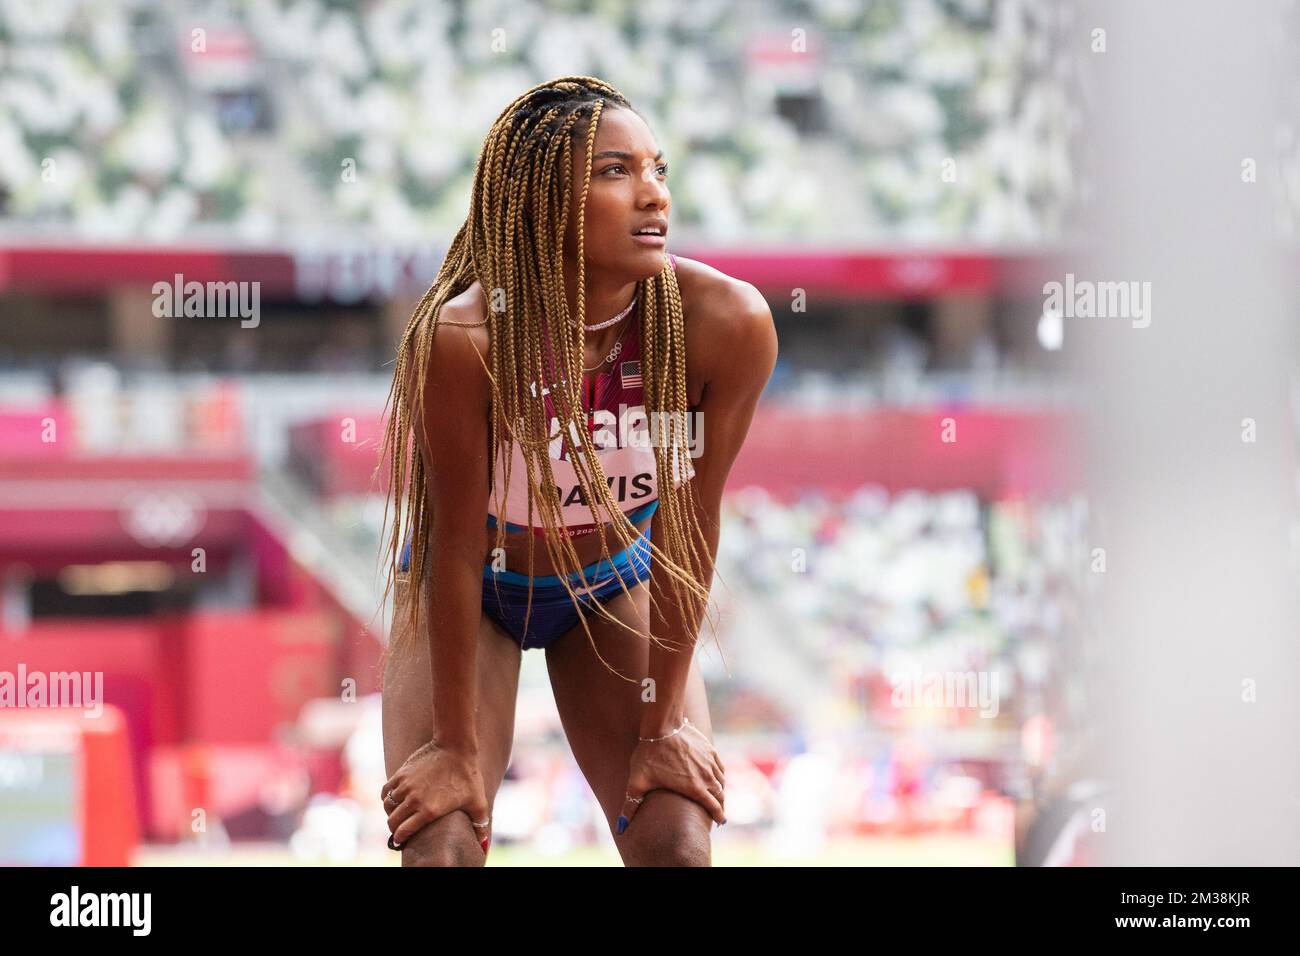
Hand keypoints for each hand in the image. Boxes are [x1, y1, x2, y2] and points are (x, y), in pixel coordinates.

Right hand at [381, 740, 490, 850]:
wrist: (456, 747)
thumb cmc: (468, 776)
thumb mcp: (478, 802)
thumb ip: (479, 824)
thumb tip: (482, 842)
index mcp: (429, 811)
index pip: (403, 832)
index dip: (399, 839)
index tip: (400, 840)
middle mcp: (414, 800)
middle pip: (392, 821)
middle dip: (394, 828)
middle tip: (399, 828)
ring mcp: (406, 785)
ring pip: (387, 806)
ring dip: (390, 812)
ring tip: (397, 813)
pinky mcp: (402, 773)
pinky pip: (386, 790)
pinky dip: (387, 797)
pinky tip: (393, 798)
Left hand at [617, 717, 725, 834]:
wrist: (662, 726)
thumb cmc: (649, 754)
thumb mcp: (637, 782)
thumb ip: (630, 806)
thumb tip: (621, 827)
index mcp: (694, 788)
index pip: (714, 806)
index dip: (718, 816)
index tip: (720, 822)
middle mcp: (706, 776)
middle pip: (720, 795)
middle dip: (720, 805)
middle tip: (718, 813)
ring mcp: (709, 761)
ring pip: (721, 780)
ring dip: (720, 790)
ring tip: (716, 795)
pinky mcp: (709, 749)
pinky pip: (720, 766)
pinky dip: (719, 775)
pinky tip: (715, 776)